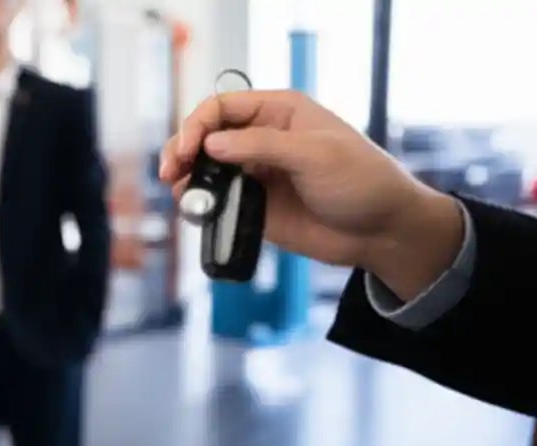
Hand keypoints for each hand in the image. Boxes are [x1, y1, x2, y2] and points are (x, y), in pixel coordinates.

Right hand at [160, 90, 463, 300]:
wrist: (381, 231)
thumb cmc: (362, 181)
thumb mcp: (315, 155)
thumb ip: (262, 145)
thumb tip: (212, 143)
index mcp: (279, 112)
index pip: (223, 107)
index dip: (198, 124)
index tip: (188, 150)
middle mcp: (262, 139)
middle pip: (206, 136)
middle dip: (183, 150)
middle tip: (171, 173)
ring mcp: (256, 173)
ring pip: (206, 169)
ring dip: (187, 179)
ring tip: (180, 194)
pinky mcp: (254, 205)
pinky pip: (217, 201)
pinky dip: (200, 205)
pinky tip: (195, 211)